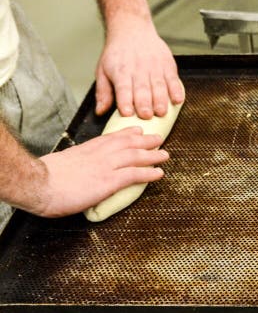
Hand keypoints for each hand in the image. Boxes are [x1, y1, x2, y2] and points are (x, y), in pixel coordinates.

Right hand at [33, 127, 168, 217]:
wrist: (39, 183)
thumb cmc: (45, 177)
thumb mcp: (64, 163)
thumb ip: (77, 164)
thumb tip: (79, 172)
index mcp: (88, 148)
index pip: (112, 137)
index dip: (128, 133)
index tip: (137, 129)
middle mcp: (100, 153)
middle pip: (128, 143)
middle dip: (145, 140)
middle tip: (158, 138)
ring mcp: (106, 166)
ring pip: (136, 156)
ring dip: (153, 155)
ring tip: (165, 155)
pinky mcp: (109, 180)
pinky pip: (134, 174)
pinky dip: (149, 173)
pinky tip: (159, 173)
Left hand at [95, 16, 184, 119]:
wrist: (132, 30)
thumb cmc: (117, 54)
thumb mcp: (102, 70)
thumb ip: (103, 92)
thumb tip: (100, 111)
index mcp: (120, 72)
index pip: (123, 88)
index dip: (125, 101)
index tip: (127, 113)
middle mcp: (138, 69)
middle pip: (142, 89)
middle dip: (145, 103)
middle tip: (147, 116)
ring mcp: (154, 66)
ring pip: (159, 85)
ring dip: (161, 100)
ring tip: (161, 112)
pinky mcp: (167, 64)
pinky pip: (173, 79)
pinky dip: (176, 90)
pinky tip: (177, 100)